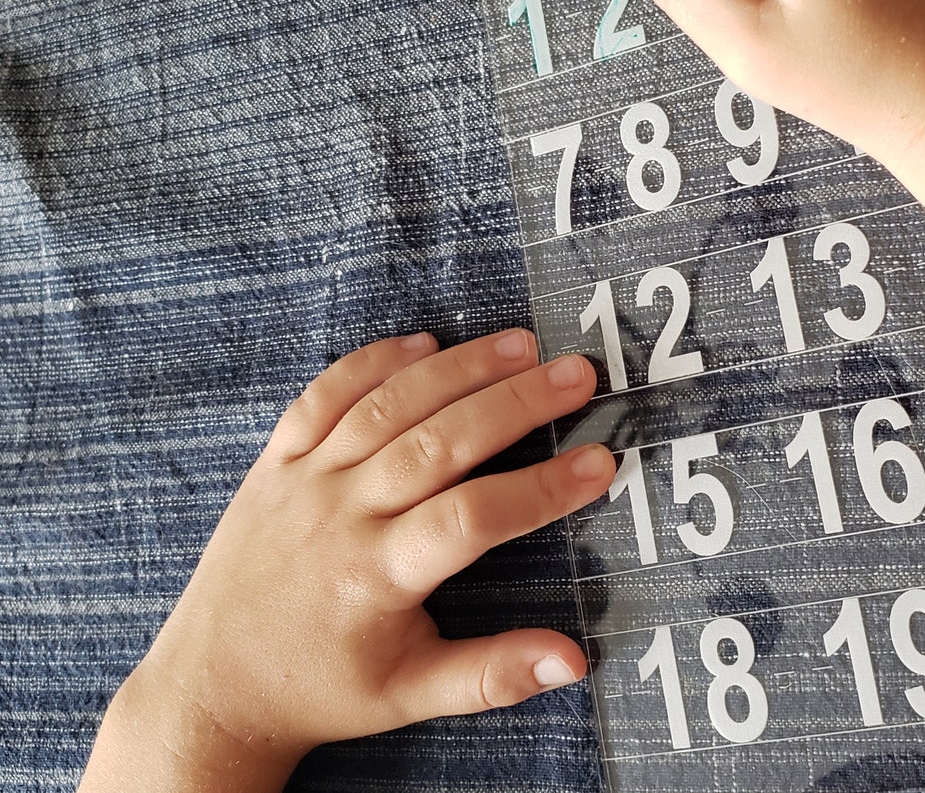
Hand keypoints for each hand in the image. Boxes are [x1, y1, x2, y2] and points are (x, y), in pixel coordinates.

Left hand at [79, 330, 613, 791]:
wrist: (211, 688)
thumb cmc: (321, 692)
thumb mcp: (411, 695)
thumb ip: (493, 674)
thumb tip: (573, 660)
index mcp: (378, 576)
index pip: (474, 518)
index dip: (542, 489)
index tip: (599, 463)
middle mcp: (341, 517)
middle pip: (441, 442)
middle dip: (517, 402)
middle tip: (579, 375)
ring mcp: (304, 482)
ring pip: (390, 406)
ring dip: (460, 368)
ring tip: (523, 345)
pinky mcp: (276, 462)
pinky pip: (324, 396)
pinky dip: (374, 363)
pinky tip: (426, 343)